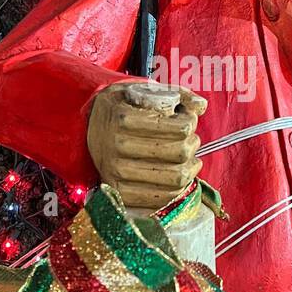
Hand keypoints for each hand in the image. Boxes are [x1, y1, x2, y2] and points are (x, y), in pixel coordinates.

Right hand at [86, 82, 206, 209]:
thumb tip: (200, 107)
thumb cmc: (126, 108)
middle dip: (193, 144)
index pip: (179, 129)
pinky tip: (179, 175)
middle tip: (190, 140)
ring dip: (190, 168)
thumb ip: (178, 94)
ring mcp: (115, 171)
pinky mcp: (118, 191)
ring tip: (188, 158)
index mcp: (123, 118)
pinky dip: (178, 190)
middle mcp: (116, 146)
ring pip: (175, 179)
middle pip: (180, 153)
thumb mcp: (147, 91)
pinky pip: (161, 200)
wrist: (91, 126)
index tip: (187, 120)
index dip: (190, 123)